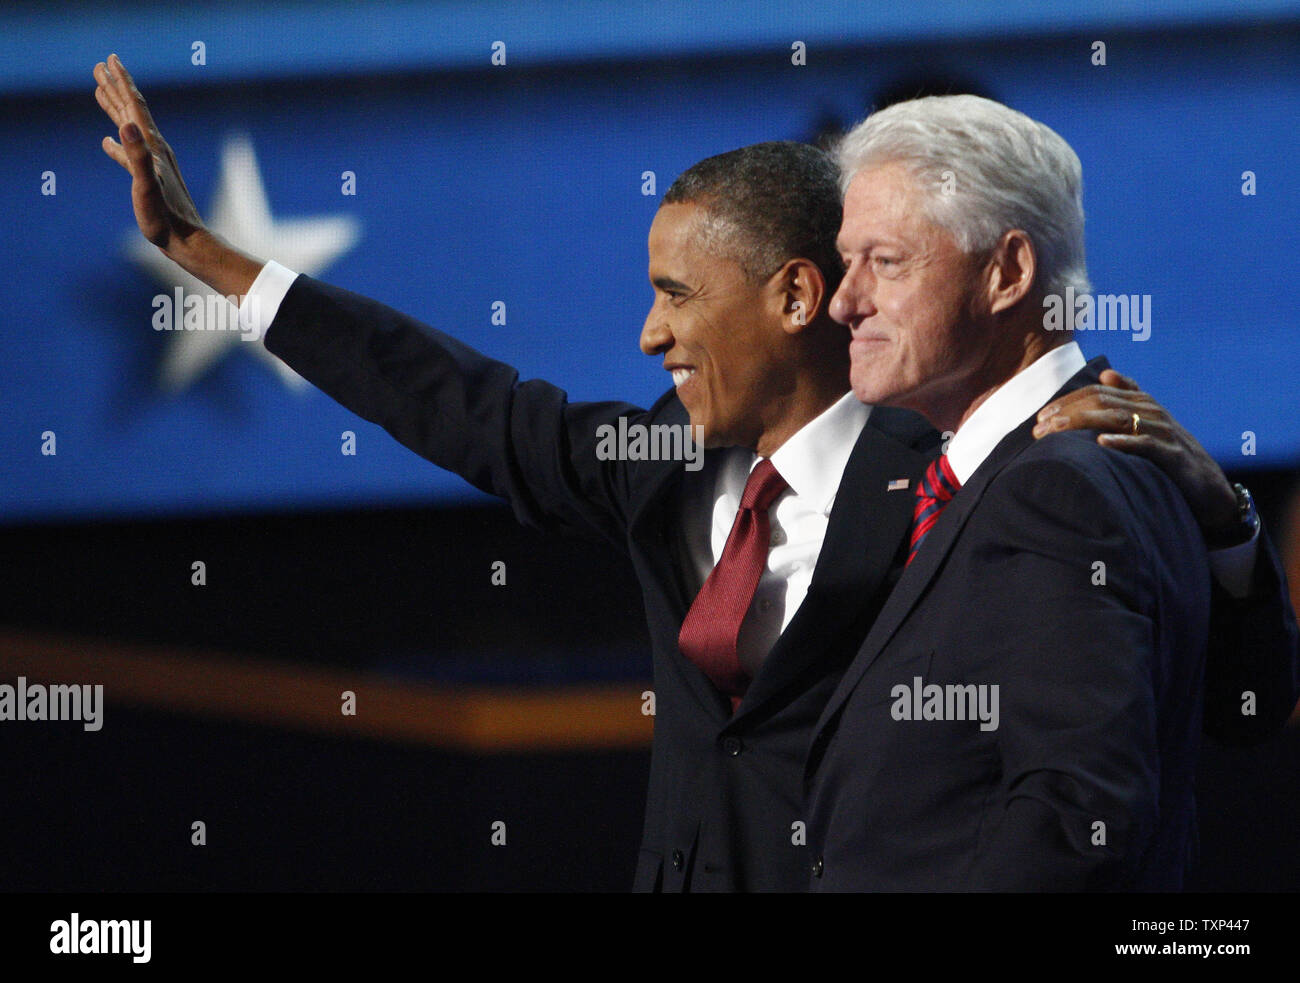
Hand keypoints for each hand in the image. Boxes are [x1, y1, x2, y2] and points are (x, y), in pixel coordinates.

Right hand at [94, 53, 262, 296]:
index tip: (109, 60)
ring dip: (115, 109)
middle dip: (115, 88)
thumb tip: (125, 124)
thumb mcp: (146, 186)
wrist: (186, 242)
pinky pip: (128, 152)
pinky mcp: (150, 178)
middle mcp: (154, 151)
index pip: (135, 107)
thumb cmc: (165, 219)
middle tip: (100, 66)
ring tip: (101, 93)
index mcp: (152, 148)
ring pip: (130, 128)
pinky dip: (117, 142)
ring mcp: (153, 164)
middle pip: (132, 111)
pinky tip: (106, 142)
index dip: (121, 82)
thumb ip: (135, 156)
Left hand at [1033, 369, 1239, 539]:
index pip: (1096, 392)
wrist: (1210, 489)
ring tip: (1056, 432)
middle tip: (1038, 429)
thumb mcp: (1148, 424)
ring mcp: (1163, 431)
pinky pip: (1145, 444)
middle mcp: (1151, 410)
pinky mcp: (1173, 455)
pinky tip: (1101, 443)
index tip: (1040, 418)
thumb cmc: (1170, 455)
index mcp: (1141, 402)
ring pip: (1117, 418)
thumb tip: (1105, 373)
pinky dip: (1123, 442)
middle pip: (1101, 402)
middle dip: (1066, 412)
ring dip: (1082, 423)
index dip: (1066, 402)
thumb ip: (1127, 399)